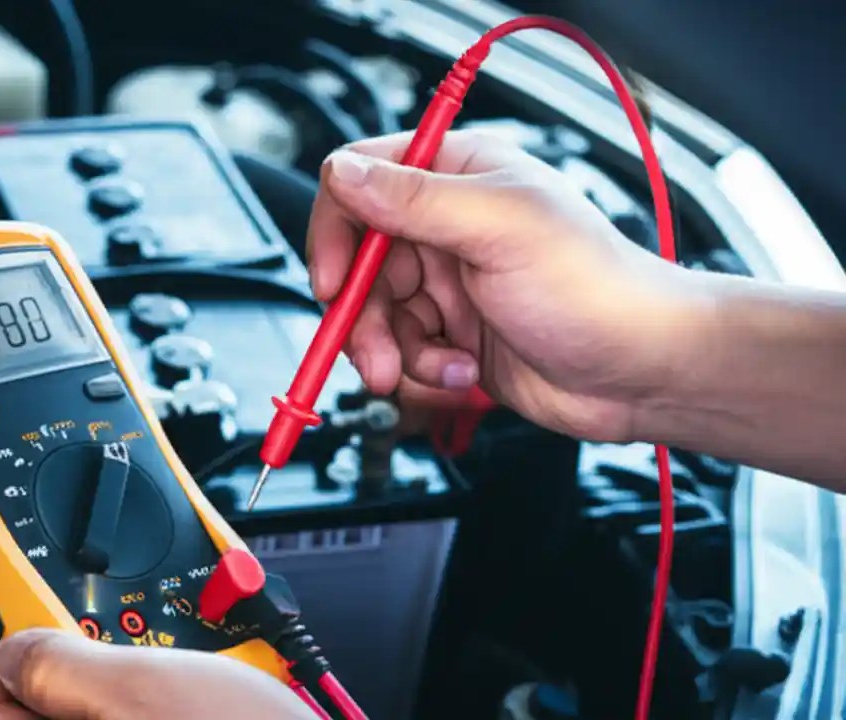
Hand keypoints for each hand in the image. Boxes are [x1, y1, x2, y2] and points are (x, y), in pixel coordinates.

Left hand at [0, 611, 316, 718]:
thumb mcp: (138, 692)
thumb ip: (60, 665)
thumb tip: (13, 644)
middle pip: (49, 692)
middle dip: (74, 634)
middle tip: (94, 595)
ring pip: (108, 690)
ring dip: (135, 643)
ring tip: (167, 620)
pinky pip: (154, 696)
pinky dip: (172, 663)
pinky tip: (201, 647)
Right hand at [310, 130, 696, 441]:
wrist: (642, 372)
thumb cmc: (596, 289)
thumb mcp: (500, 229)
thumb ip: (415, 200)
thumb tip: (344, 173)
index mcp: (457, 176)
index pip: (361, 181)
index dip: (336, 231)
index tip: (334, 280)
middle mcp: (446, 224)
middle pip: (356, 262)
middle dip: (362, 315)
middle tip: (375, 353)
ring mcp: (448, 283)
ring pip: (373, 315)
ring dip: (395, 352)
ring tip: (439, 369)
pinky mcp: (453, 334)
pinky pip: (402, 352)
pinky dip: (424, 372)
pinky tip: (464, 373)